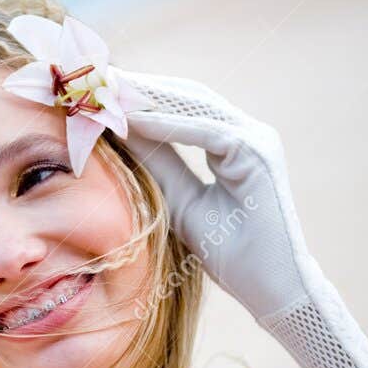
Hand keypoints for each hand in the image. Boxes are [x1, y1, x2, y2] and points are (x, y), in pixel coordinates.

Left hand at [113, 68, 318, 324]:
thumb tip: (122, 134)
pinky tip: (135, 120)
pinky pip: (207, 132)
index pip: (182, 108)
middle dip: (142, 87)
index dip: (141, 98)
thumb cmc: (231, 254)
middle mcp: (249, 134)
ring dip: (150, 97)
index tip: (100, 92)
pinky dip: (169, 125)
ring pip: (196, 106)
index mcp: (234, 144)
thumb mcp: (181, 202)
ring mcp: (257, 141)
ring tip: (109, 91)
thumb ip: (159, 165)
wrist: (270, 288)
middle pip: (188, 98)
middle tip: (98, 80)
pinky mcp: (258, 155)